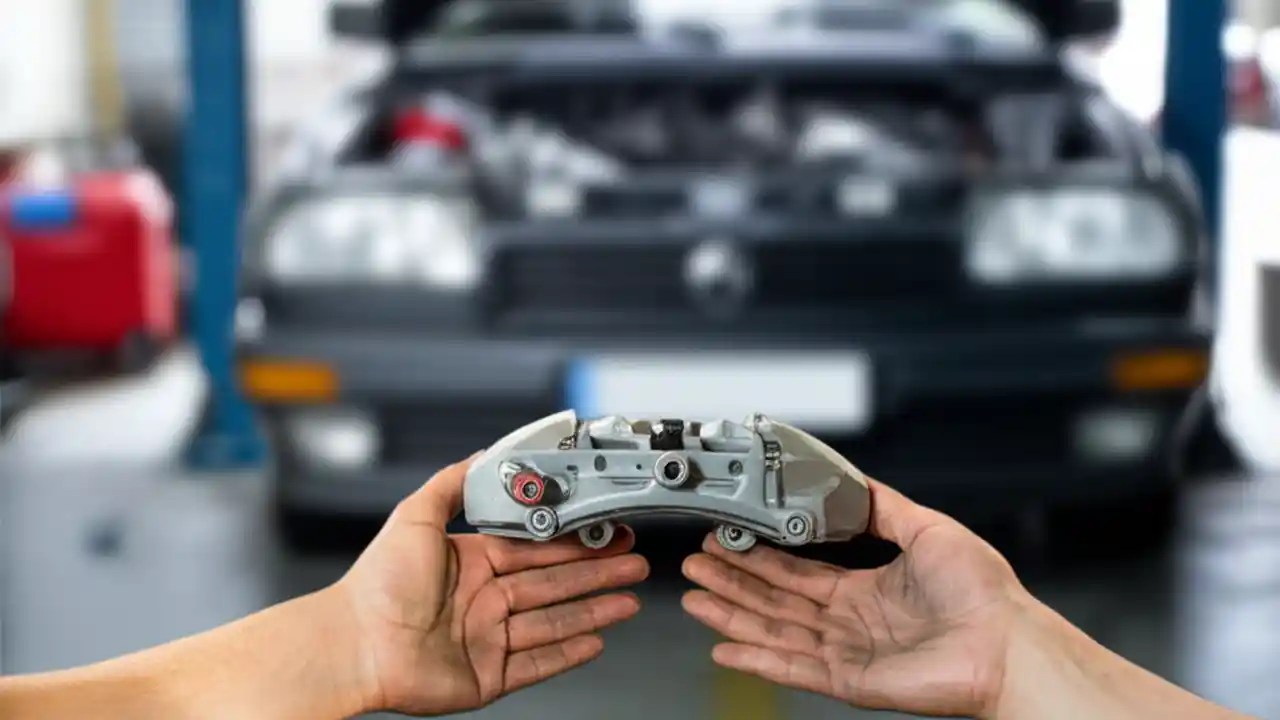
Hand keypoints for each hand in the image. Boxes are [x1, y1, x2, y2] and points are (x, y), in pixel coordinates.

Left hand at [334, 456, 649, 715]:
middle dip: (596, 572)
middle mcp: (482, 600)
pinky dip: (570, 653)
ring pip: (555, 621)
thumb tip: (482, 456)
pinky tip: (597, 639)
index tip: (601, 529)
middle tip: (632, 561)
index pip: (535, 549)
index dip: (572, 541)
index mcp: (470, 563)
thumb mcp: (414, 515)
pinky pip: (539, 663)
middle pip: (554, 583)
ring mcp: (487, 639)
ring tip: (629, 599)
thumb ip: (452, 483)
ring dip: (595, 609)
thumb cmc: (375, 586)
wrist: (355, 646)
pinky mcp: (489, 676)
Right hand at [681, 479, 1029, 717]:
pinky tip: (724, 647)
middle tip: (696, 565)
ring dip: (732, 615)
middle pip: (777, 601)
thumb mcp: (927, 527)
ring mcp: (849, 654)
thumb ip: (883, 507)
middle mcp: (854, 622)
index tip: (730, 540)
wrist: (1008, 640)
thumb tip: (853, 482)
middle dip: (733, 583)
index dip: (761, 558)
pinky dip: (757, 658)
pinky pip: (794, 668)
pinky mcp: (850, 682)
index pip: (800, 573)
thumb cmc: (984, 593)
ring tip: (695, 598)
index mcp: (869, 589)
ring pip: (776, 631)